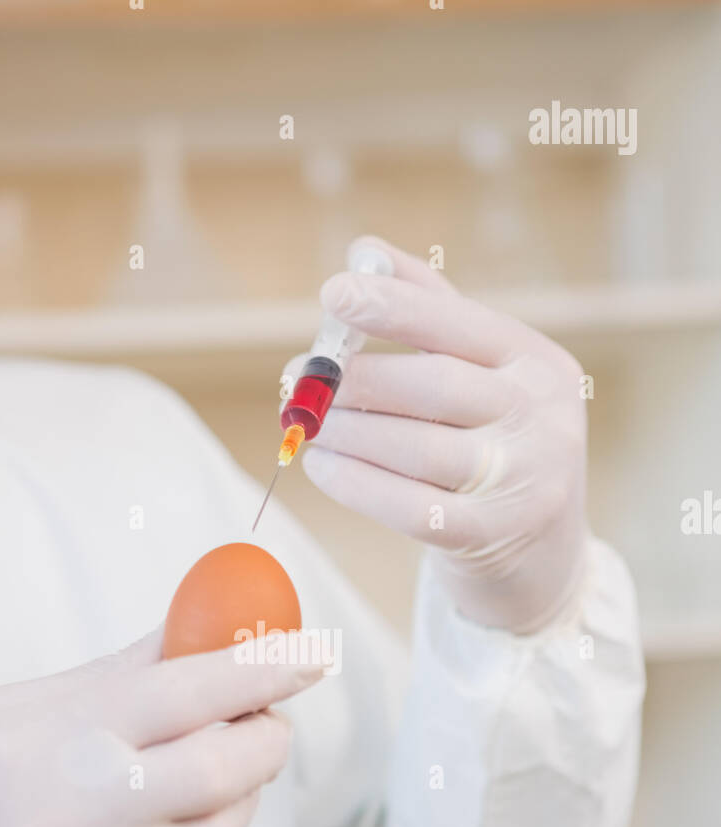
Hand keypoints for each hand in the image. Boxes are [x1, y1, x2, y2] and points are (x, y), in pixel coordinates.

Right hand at [0, 631, 322, 826]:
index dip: (269, 660)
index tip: (314, 644)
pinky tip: (173, 816)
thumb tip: (194, 633)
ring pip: (225, 820)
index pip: (195, 683)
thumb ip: (110, 678)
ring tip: (204, 762)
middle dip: (268, 729)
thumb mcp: (6, 716)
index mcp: (63, 734)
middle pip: (234, 757)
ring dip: (238, 785)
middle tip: (264, 711)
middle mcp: (94, 804)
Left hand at [297, 236, 587, 632]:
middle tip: (298, 375)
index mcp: (538, 363)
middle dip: (356, 378)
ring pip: (418, 447)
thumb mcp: (485, 378)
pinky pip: (411, 506)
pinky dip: (358, 484)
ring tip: (306, 424)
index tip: (333, 293)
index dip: (394, 307)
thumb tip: (366, 252)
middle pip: (435, 386)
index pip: (460, 324)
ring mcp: (523, 480)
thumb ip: (433, 315)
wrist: (542, 560)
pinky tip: (323, 468)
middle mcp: (541, 417)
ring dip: (348, 432)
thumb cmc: (498, 450)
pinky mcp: (492, 535)